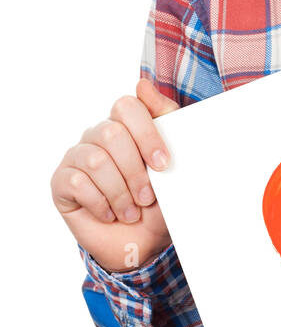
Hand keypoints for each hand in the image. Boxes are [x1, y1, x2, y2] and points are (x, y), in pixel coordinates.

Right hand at [51, 77, 178, 273]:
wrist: (143, 242)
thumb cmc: (159, 201)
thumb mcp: (173, 163)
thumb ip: (165, 119)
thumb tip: (141, 84)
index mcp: (125, 125)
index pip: (127, 107)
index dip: (146, 134)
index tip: (163, 164)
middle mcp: (97, 135)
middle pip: (111, 134)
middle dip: (135, 171)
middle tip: (148, 198)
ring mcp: (77, 156)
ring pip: (96, 160)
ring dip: (120, 192)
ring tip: (131, 212)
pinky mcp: (61, 182)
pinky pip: (77, 183)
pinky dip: (100, 203)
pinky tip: (110, 214)